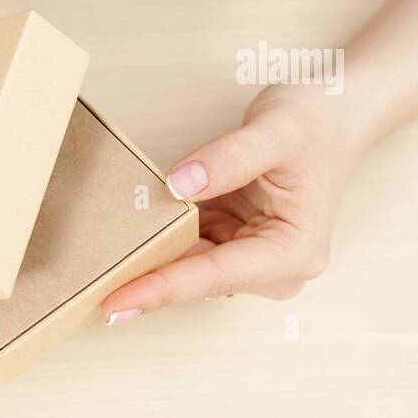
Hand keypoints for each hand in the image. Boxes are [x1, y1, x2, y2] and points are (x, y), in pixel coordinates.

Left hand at [101, 83, 365, 322]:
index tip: (113, 304)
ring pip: (185, 267)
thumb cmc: (314, 123)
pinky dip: (157, 239)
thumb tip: (179, 185)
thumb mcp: (274, 131)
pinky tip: (123, 234)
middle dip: (145, 280)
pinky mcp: (233, 245)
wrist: (334, 114)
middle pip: (195, 280)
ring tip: (92, 264)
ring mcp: (252, 259)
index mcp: (292, 253)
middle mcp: (274, 268)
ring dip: (146, 260)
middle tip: (83, 288)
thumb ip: (228, 158)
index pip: (212, 275)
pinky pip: (186, 248)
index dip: (160, 288)